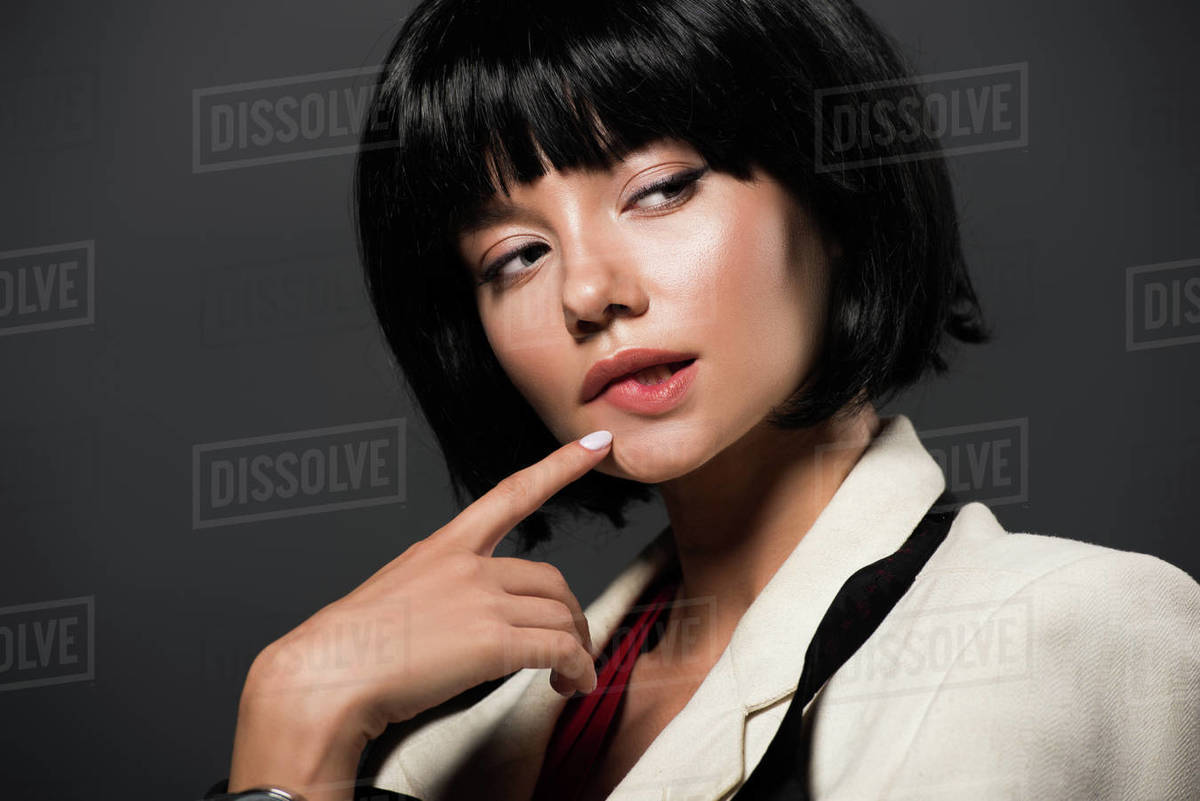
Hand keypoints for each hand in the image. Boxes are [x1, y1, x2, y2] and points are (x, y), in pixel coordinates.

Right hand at [228, 430, 613, 800]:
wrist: (326, 674)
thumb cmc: (351, 646)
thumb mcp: (395, 591)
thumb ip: (439, 586)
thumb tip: (464, 609)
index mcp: (444, 546)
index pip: (513, 493)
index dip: (560, 465)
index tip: (595, 444)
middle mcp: (468, 565)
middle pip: (551, 579)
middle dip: (569, 614)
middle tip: (570, 644)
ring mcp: (482, 601)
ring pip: (560, 616)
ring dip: (575, 648)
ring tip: (569, 675)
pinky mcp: (493, 642)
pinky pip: (560, 649)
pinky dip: (578, 668)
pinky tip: (572, 684)